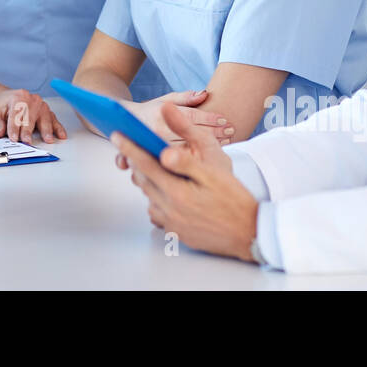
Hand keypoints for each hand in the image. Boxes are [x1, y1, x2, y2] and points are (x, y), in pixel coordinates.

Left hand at [0, 88, 66, 142]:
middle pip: (31, 115)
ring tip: (48, 140)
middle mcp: (31, 99)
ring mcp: (40, 105)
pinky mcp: (46, 111)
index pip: (16, 113)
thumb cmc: (1, 105)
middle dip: (28, 130)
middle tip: (27, 141)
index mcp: (17, 97)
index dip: (14, 127)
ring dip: (46, 129)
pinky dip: (58, 127)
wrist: (7, 98)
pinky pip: (53, 119)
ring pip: (44, 117)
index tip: (13, 138)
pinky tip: (61, 135)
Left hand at [110, 112, 258, 260]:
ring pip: (149, 196)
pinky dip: (158, 198)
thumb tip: (163, 147)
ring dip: (148, 180)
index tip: (116, 134)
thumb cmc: (234, 200)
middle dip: (136, 161)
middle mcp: (169, 210)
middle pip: (143, 180)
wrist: (250, 232)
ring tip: (155, 166)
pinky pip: (158, 212)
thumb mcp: (214, 172)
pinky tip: (169, 191)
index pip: (145, 164)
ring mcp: (172, 223)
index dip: (129, 147)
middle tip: (132, 145)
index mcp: (177, 192)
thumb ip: (186, 158)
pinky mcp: (176, 232)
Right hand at [115, 98, 234, 174]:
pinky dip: (198, 155)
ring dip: (209, 144)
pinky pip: (180, 159)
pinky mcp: (156, 158)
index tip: (225, 120)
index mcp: (162, 114)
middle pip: (193, 133)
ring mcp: (158, 146)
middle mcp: (159, 130)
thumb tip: (204, 93)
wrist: (123, 126)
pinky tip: (211, 154)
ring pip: (189, 147)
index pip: (191, 116)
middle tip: (231, 131)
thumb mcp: (165, 100)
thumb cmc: (149, 112)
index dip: (210, 118)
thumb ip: (185, 98)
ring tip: (226, 141)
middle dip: (214, 132)